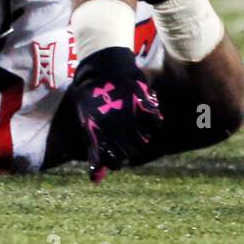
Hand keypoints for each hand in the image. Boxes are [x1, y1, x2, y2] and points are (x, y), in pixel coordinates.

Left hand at [71, 46, 162, 182]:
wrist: (102, 62)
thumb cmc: (91, 93)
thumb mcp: (87, 121)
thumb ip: (94, 149)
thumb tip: (96, 181)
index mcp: (98, 130)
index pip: (113, 161)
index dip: (115, 161)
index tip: (116, 154)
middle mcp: (114, 125)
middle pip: (130, 154)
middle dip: (129, 150)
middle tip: (128, 139)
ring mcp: (130, 114)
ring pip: (144, 142)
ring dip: (142, 138)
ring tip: (137, 129)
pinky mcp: (142, 102)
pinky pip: (156, 124)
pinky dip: (154, 123)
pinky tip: (148, 117)